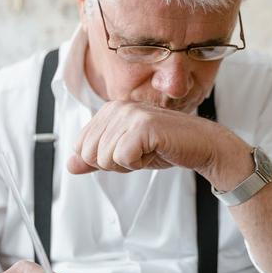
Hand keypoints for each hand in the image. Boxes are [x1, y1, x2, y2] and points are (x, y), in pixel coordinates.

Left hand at [67, 101, 253, 188]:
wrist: (201, 145)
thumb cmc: (165, 146)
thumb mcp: (125, 153)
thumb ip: (96, 158)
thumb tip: (70, 165)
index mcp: (109, 110)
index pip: (81, 148)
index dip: (105, 159)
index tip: (129, 151)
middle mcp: (116, 107)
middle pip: (90, 155)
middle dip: (115, 163)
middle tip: (140, 152)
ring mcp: (130, 114)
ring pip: (105, 159)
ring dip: (129, 164)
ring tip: (149, 150)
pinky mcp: (143, 126)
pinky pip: (122, 159)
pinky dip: (138, 164)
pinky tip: (154, 151)